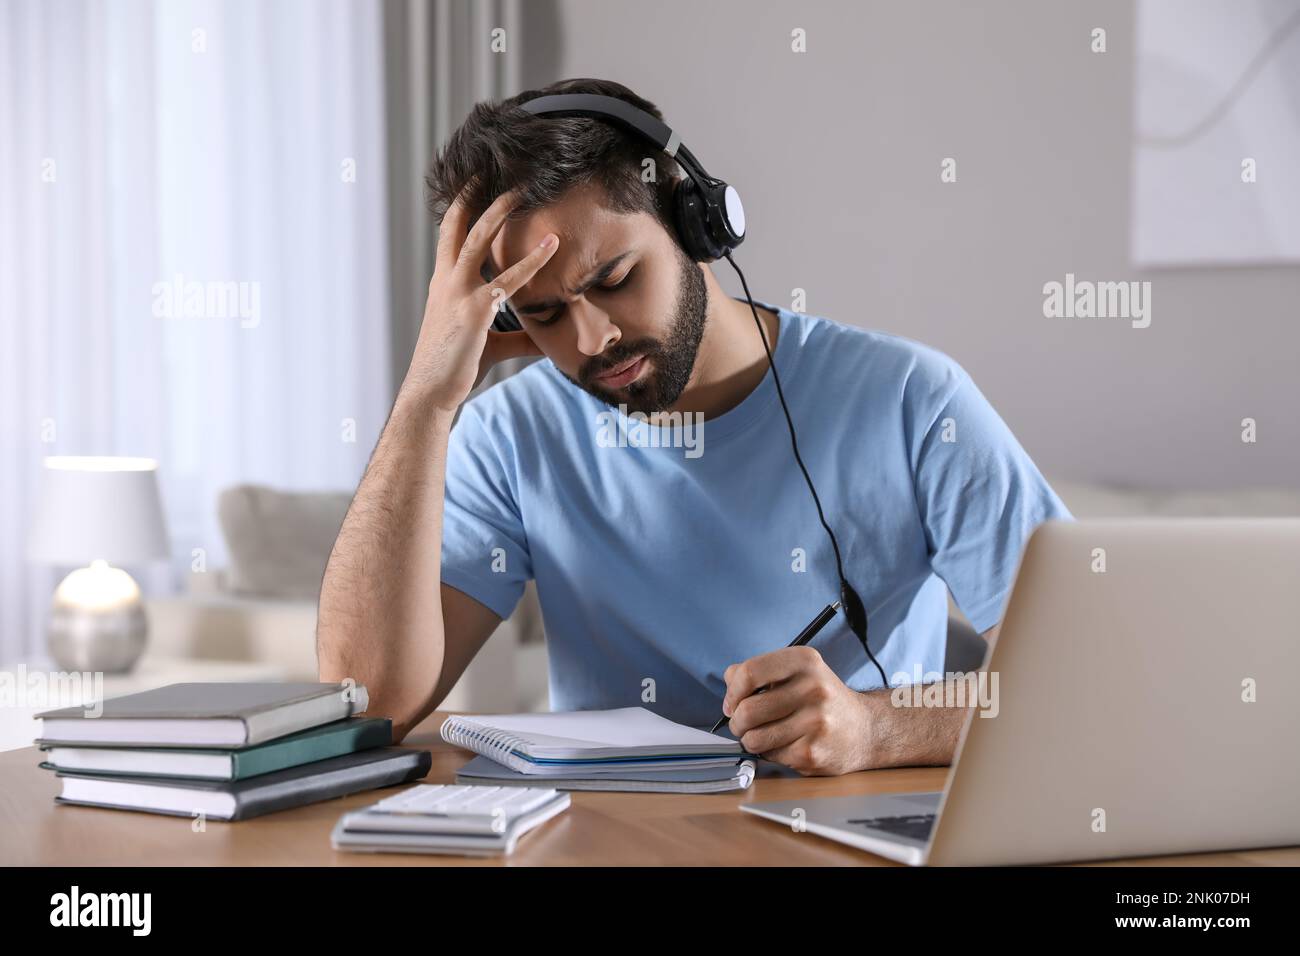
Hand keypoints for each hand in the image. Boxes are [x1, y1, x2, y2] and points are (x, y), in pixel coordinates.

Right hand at [402, 184, 559, 411]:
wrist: (431, 392)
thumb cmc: (455, 368)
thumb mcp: (489, 344)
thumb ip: (519, 335)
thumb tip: (546, 337)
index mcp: (444, 283)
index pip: (451, 234)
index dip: (461, 205)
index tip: (474, 180)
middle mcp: (447, 281)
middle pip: (462, 225)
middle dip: (479, 195)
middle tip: (500, 169)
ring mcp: (458, 294)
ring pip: (479, 241)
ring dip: (500, 212)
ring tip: (523, 190)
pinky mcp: (474, 312)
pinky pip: (507, 282)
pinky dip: (531, 263)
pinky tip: (552, 248)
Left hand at [722, 646, 875, 775]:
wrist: (865, 729)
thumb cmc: (822, 699)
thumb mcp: (797, 671)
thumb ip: (759, 672)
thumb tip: (730, 681)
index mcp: (804, 661)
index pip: (749, 672)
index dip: (733, 692)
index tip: (733, 702)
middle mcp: (813, 688)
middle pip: (747, 710)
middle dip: (737, 721)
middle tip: (744, 723)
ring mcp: (814, 722)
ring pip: (753, 738)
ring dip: (751, 740)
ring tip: (764, 734)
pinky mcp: (812, 753)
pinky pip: (770, 756)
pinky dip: (771, 753)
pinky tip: (787, 744)